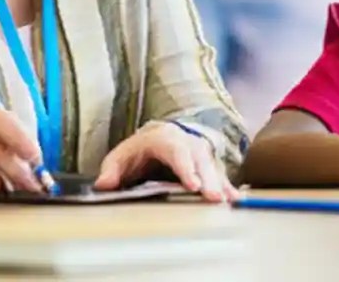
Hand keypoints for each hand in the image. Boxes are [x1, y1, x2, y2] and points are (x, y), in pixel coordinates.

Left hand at [94, 122, 237, 202]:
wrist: (161, 136)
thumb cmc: (140, 150)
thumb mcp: (121, 156)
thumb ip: (111, 170)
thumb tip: (103, 184)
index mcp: (165, 140)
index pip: (177, 153)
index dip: (186, 168)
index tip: (193, 185)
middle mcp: (187, 144)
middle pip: (200, 161)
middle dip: (208, 180)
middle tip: (213, 198)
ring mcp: (200, 154)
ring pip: (212, 169)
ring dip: (220, 185)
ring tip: (227, 202)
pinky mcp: (208, 165)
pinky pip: (219, 176)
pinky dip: (226, 187)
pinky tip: (234, 199)